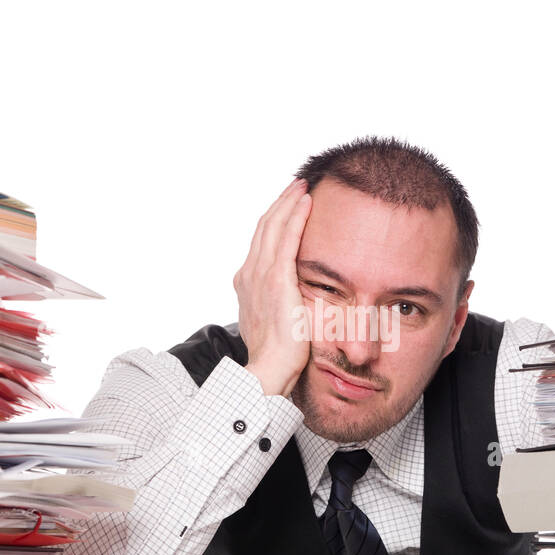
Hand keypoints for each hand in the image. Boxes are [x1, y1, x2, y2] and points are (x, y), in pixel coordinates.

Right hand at [233, 178, 312, 396]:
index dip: (273, 220)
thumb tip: (291, 300)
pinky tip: (307, 202)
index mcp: (247, 282)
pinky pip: (287, 239)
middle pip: (264, 227)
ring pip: (273, 227)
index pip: (261, 241)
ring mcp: (261, 275)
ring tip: (303, 185)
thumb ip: (278, 304)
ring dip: (288, 202)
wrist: (268, 370)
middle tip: (297, 184)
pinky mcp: (277, 279)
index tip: (287, 205)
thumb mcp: (273, 322)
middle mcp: (249, 274)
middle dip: (280, 203)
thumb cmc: (276, 355)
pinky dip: (295, 217)